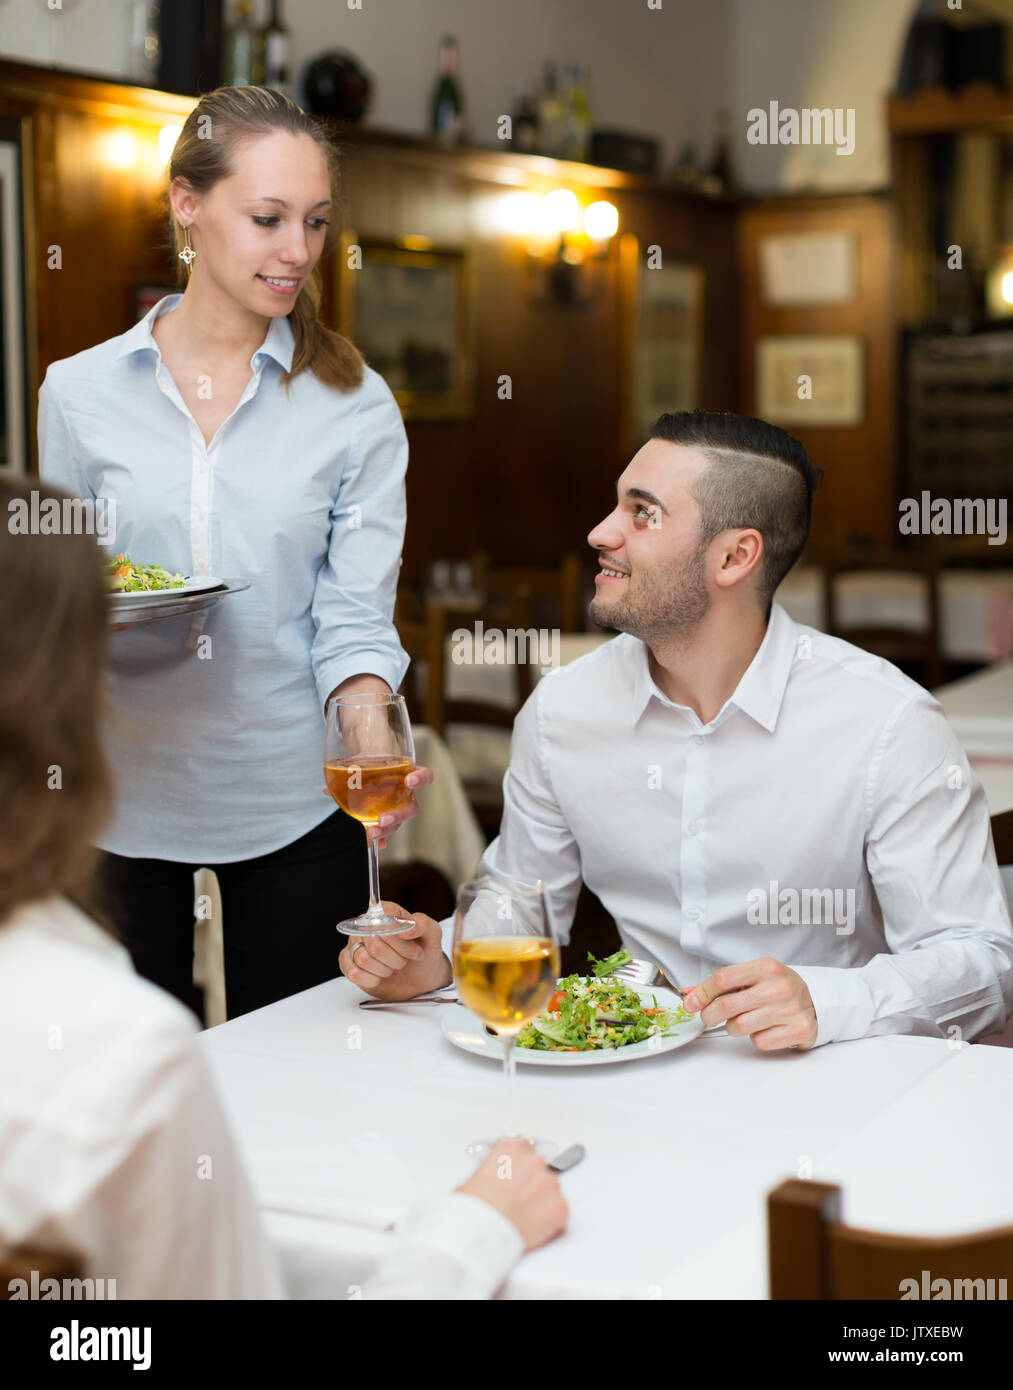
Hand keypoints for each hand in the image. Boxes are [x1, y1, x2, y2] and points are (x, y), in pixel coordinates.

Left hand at [321, 764, 433, 848]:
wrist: (370, 763)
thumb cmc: (371, 761)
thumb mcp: (361, 760)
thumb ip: (347, 771)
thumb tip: (327, 790)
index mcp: (408, 774)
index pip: (424, 776)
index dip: (420, 779)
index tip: (409, 780)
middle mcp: (406, 794)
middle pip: (411, 807)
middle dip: (398, 816)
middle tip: (383, 819)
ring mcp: (397, 808)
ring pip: (398, 822)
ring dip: (386, 830)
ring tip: (371, 833)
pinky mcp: (386, 818)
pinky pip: (386, 830)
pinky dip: (380, 840)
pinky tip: (373, 845)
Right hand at [339, 902, 451, 998]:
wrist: (420, 978)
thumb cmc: (424, 953)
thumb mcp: (433, 936)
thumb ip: (424, 924)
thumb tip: (407, 926)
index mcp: (386, 912)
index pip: (383, 922)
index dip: (400, 942)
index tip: (414, 951)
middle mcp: (367, 925)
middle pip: (374, 944)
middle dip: (396, 958)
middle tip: (405, 960)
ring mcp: (356, 944)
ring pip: (363, 959)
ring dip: (385, 969)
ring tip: (394, 966)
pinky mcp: (349, 963)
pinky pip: (353, 973)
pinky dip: (372, 979)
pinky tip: (381, 976)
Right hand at [455, 1140, 567, 1252]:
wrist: (476, 1235)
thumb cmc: (470, 1210)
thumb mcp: (474, 1178)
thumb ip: (494, 1171)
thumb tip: (497, 1180)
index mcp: (511, 1149)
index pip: (524, 1149)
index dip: (520, 1167)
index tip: (517, 1177)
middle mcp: (533, 1161)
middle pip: (540, 1169)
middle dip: (531, 1185)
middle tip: (518, 1202)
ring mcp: (549, 1183)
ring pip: (551, 1191)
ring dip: (541, 1203)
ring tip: (523, 1218)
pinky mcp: (560, 1208)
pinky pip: (560, 1212)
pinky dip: (551, 1221)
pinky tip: (533, 1228)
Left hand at [681, 957, 817, 1051]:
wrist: (815, 1001)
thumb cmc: (777, 988)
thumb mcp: (753, 977)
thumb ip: (722, 985)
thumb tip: (689, 995)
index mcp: (765, 967)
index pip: (723, 978)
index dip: (701, 993)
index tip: (690, 1004)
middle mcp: (779, 987)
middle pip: (727, 1005)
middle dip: (709, 1015)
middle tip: (708, 1017)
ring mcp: (790, 1009)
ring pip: (740, 1026)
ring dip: (734, 1027)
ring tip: (744, 1020)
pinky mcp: (798, 1030)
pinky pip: (759, 1041)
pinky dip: (756, 1038)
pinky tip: (765, 1028)